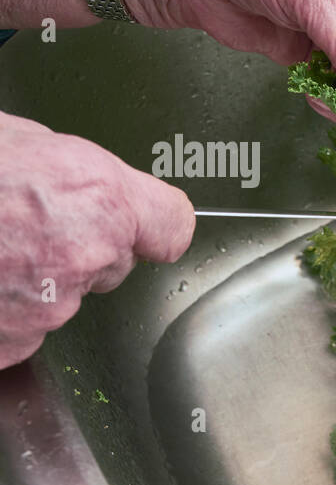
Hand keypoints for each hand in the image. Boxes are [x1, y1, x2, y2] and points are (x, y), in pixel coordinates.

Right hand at [0, 111, 193, 368]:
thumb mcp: (18, 139)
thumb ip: (70, 172)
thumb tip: (86, 187)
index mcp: (99, 200)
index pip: (170, 228)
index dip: (150, 226)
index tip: (144, 228)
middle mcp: (83, 259)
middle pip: (109, 265)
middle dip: (75, 249)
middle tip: (12, 221)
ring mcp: (45, 310)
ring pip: (60, 299)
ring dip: (27, 281)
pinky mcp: (7, 346)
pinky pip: (17, 331)